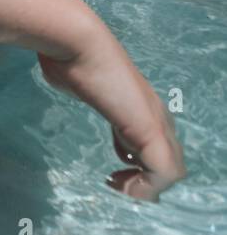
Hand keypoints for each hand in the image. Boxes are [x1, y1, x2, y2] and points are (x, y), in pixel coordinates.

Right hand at [38, 48, 185, 200]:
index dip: (140, 167)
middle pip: (170, 162)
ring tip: (118, 188)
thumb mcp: (76, 78)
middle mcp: (156, 116)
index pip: (156, 146)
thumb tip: (63, 77)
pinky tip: (119, 183)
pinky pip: (162, 173)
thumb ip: (80, 86)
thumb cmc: (71, 57)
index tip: (112, 176)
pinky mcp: (150, 131)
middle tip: (115, 185)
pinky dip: (144, 187)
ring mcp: (156, 123)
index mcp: (140, 106)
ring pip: (172, 171)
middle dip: (145, 181)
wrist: (78, 45)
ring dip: (145, 188)